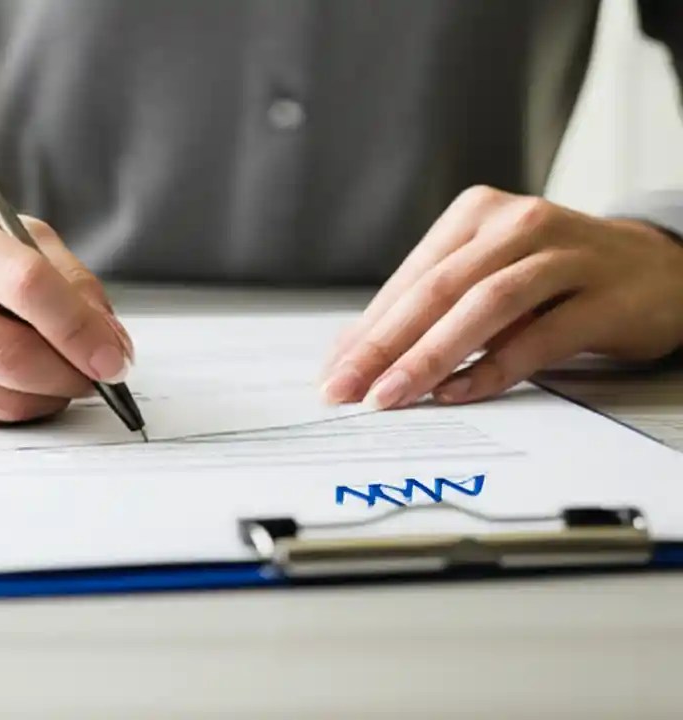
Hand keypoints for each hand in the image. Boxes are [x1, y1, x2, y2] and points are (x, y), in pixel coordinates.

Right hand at [0, 195, 132, 423]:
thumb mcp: (8, 233)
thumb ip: (66, 279)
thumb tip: (108, 343)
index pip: (23, 283)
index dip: (79, 327)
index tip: (114, 356)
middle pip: (9, 355)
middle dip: (71, 374)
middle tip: (97, 375)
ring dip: (46, 396)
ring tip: (55, 374)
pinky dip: (9, 409)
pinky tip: (9, 383)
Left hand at [321, 185, 682, 409]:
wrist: (660, 269)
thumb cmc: (557, 276)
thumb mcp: (489, 276)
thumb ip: (430, 309)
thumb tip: (353, 355)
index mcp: (477, 214)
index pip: (410, 279)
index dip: (366, 330)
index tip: (333, 374)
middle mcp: (518, 224)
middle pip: (437, 289)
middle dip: (384, 346)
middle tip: (348, 390)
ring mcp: (566, 256)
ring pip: (483, 306)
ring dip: (430, 356)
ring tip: (392, 395)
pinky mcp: (605, 296)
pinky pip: (539, 335)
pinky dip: (494, 368)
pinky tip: (458, 392)